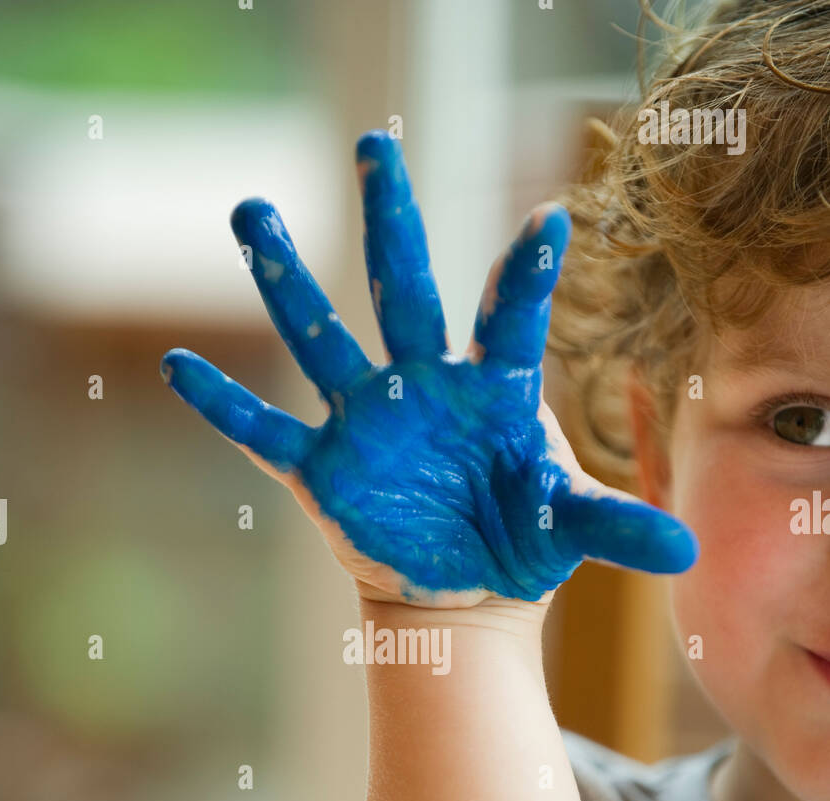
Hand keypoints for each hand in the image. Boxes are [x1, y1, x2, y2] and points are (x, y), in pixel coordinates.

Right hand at [161, 131, 696, 606]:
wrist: (464, 587)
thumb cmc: (522, 538)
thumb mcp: (570, 527)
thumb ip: (616, 524)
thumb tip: (687, 552)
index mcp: (489, 388)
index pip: (510, 318)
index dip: (527, 275)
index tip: (551, 219)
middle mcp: (422, 385)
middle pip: (403, 290)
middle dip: (390, 221)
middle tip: (375, 146)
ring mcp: (367, 421)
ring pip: (321, 338)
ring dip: (286, 280)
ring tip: (251, 210)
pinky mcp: (324, 469)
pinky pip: (265, 435)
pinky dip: (224, 407)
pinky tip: (179, 366)